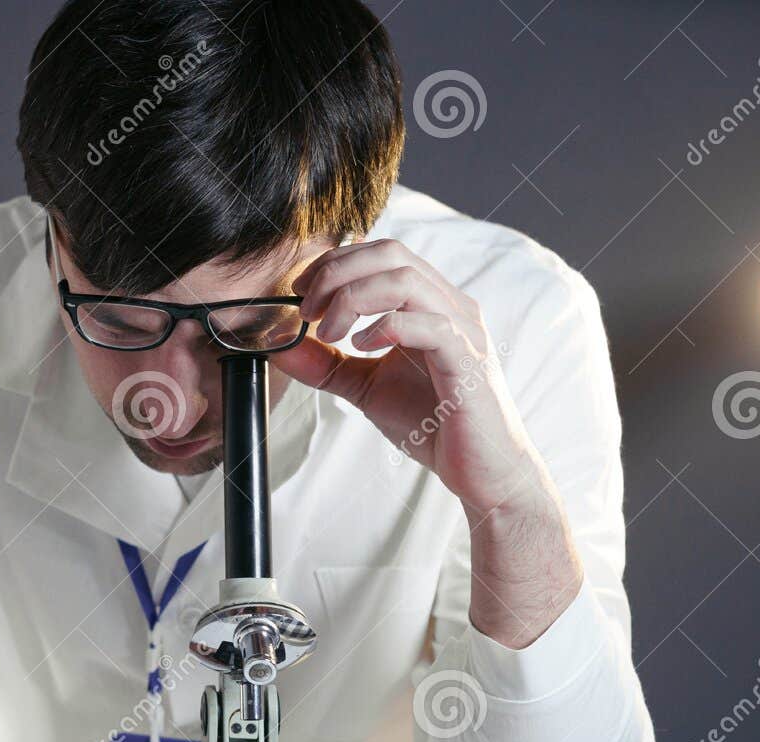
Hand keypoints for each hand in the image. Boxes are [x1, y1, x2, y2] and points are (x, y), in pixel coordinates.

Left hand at [277, 238, 546, 518]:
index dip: (335, 263)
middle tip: (307, 311)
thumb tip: (278, 346)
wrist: (480, 469)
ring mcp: (462, 329)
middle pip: (390, 253)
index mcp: (428, 302)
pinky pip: (429, 324)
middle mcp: (450, 305)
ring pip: (406, 279)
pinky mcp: (468, 359)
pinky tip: (363, 348)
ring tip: (330, 333)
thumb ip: (325, 364)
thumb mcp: (364, 386)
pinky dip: (387, 328)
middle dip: (337, 273)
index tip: (301, 292)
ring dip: (354, 298)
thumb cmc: (432, 423)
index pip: (380, 253)